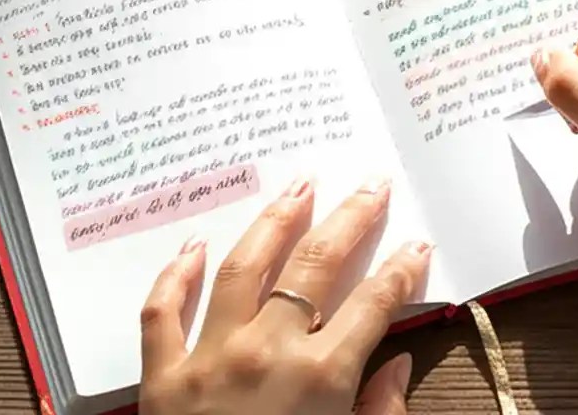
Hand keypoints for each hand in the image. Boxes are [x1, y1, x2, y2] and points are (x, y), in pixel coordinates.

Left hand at [139, 176, 432, 414]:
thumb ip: (379, 414)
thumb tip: (397, 370)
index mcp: (322, 379)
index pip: (375, 302)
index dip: (402, 269)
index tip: (417, 244)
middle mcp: (267, 353)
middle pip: (315, 266)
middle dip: (350, 219)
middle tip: (369, 186)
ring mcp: (209, 360)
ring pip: (245, 267)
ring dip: (275, 220)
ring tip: (298, 185)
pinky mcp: (161, 378)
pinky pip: (161, 312)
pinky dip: (177, 275)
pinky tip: (195, 244)